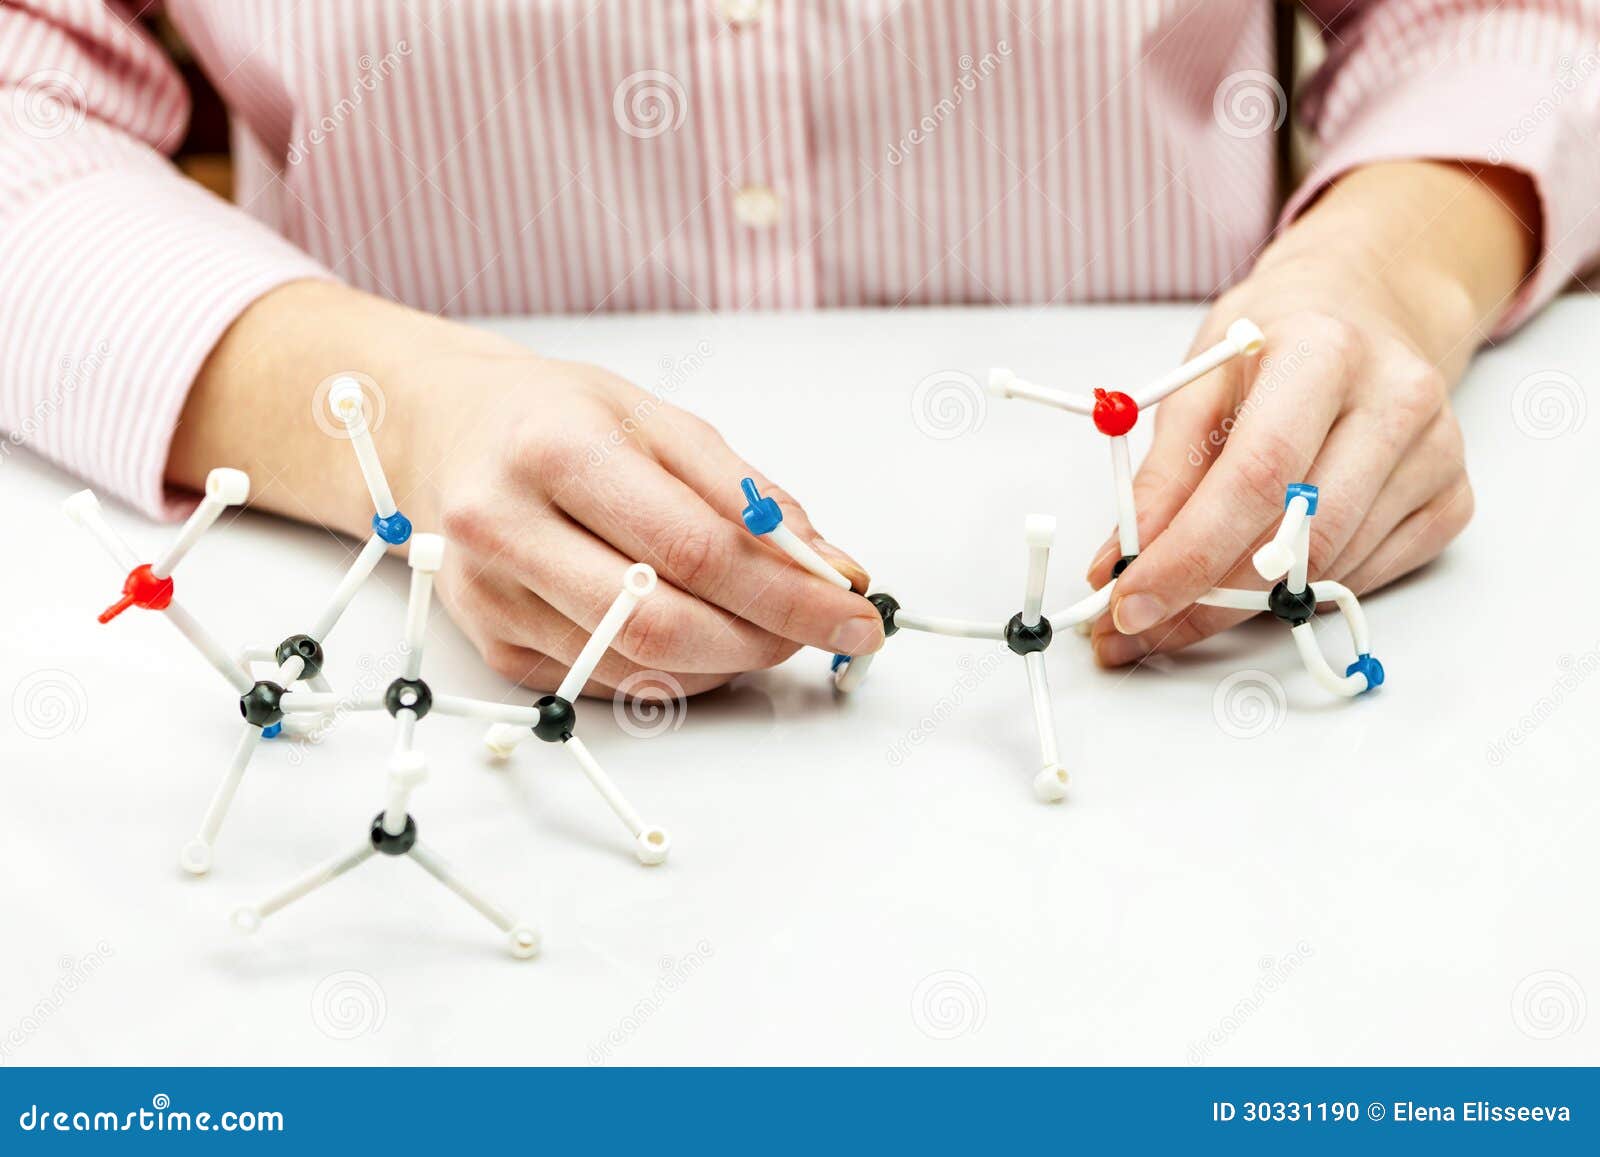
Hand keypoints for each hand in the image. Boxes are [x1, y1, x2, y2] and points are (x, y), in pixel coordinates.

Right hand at [171, 281, 881, 697]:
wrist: (440, 436)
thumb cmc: (556, 419)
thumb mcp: (659, 422)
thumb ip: (748, 497)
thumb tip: (832, 569)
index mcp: (556, 452)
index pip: (698, 549)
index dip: (792, 594)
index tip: (858, 614)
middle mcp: (506, 529)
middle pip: (665, 625)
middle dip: (767, 640)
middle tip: (824, 632)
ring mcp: (489, 598)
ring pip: (640, 668)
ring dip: (730, 660)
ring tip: (765, 624)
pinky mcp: (490, 646)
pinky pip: (608, 684)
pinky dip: (677, 673)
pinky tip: (699, 634)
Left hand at [1085, 161, 1535, 666]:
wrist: (1366, 308)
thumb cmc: (1274, 340)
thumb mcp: (1199, 380)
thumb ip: (1161, 475)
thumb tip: (1119, 566)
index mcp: (1323, 352)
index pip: (1255, 477)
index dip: (1187, 554)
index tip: (1128, 603)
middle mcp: (1395, 399)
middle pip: (1299, 536)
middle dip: (1205, 600)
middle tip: (1137, 629)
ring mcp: (1437, 452)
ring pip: (1329, 568)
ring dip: (1243, 607)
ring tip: (1179, 610)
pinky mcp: (1452, 497)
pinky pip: (1365, 575)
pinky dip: (1298, 591)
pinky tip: (1259, 577)